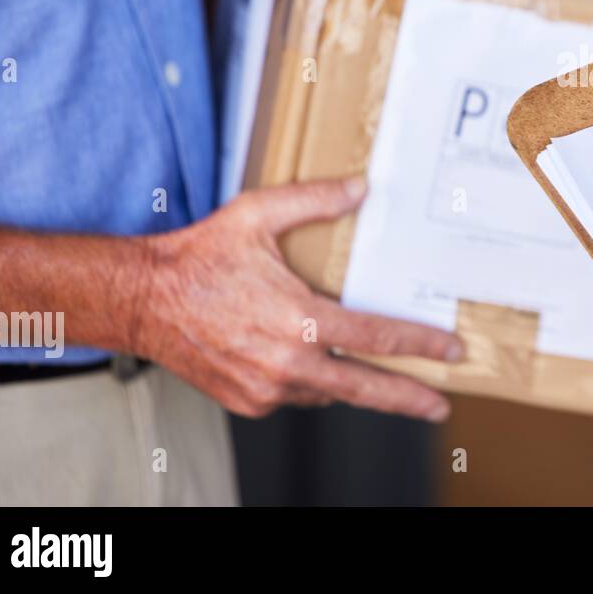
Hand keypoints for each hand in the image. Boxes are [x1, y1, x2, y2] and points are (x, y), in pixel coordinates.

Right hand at [132, 178, 463, 419]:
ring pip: (328, 391)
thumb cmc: (198, 257)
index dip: (420, 345)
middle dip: (409, 398)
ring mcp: (267, 388)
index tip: (451, 350)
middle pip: (365, 388)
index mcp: (299, 320)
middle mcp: (287, 362)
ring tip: (374, 374)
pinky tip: (309, 361)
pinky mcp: (248, 401)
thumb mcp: (259, 214)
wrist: (141, 300)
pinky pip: (295, 395)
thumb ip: (316, 200)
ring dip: (350, 382)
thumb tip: (362, 188)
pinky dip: (309, 381)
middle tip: (440, 406)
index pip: (378, 337)